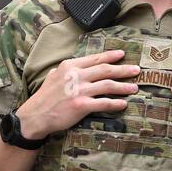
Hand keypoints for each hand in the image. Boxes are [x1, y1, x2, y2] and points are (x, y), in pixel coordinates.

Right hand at [17, 50, 139, 140]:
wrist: (35, 116)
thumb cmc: (44, 97)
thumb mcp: (53, 76)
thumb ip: (67, 69)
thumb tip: (79, 66)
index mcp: (70, 66)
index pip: (95, 58)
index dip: (111, 56)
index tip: (122, 54)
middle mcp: (76, 76)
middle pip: (105, 70)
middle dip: (123, 69)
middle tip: (136, 70)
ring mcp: (79, 90)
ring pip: (108, 85)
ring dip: (123, 87)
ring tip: (134, 88)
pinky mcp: (81, 105)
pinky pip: (103, 103)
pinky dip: (115, 103)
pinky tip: (123, 104)